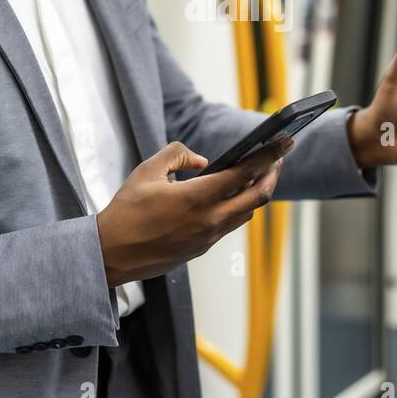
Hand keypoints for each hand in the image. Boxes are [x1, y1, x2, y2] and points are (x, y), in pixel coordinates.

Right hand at [96, 137, 293, 285]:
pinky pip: (229, 224)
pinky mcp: (201, 249)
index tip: (285, 142)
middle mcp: (209, 221)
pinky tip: (232, 196)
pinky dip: (238, 207)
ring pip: (246, 213)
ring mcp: (207, 238)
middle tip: (279, 157)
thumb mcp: (147, 171)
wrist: (111, 255)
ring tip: (259, 174)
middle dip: (273, 174)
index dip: (269, 156)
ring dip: (256, 192)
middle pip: (257, 197)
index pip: (245, 174)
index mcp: (197, 198)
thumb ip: (178, 155)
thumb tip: (202, 160)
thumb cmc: (126, 211)